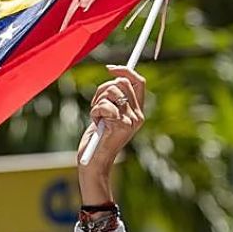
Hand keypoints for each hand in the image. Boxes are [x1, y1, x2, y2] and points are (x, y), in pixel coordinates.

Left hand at [77, 65, 145, 203]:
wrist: (94, 163)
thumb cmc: (97, 140)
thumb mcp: (107, 116)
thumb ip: (113, 101)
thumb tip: (115, 78)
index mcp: (137, 112)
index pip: (138, 82)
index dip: (124, 71)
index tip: (110, 68)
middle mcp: (138, 115)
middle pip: (122, 83)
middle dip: (103, 89)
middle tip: (95, 104)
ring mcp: (131, 120)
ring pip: (111, 92)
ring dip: (97, 102)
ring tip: (96, 117)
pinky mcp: (121, 125)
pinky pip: (104, 105)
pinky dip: (95, 112)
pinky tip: (96, 124)